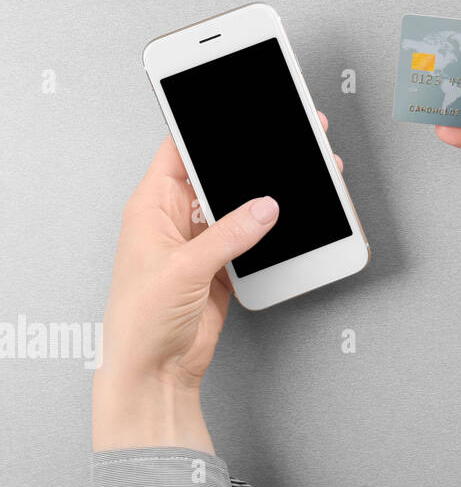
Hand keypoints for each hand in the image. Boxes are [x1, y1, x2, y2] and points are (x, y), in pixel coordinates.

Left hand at [92, 113, 340, 452]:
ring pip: (238, 206)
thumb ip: (228, 235)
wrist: (154, 373)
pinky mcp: (222, 265)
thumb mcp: (182, 270)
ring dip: (263, 197)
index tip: (234, 113)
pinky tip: (289, 218)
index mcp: (150, 208)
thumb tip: (265, 208)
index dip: (204, 129)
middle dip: (248, 161)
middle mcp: (174, 220)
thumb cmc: (139, 323)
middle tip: (282, 141)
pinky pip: (251, 237)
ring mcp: (200, 242)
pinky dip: (270, 230)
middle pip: (216, 176)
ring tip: (295, 178)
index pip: (178, 152)